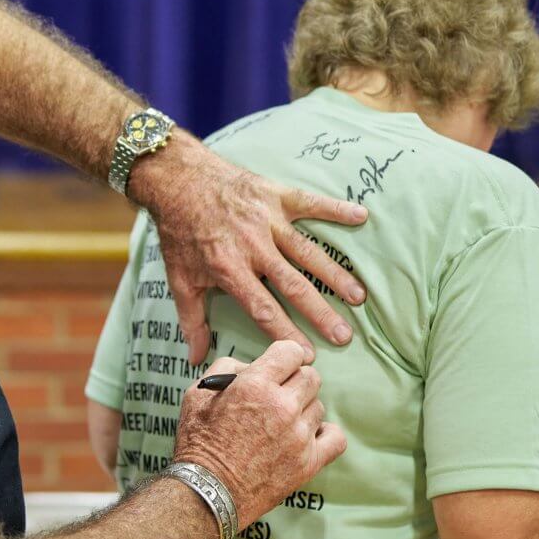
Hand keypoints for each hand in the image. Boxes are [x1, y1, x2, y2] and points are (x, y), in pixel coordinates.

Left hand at [128, 131, 367, 363]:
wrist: (177, 179)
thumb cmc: (180, 233)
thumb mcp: (179, 278)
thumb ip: (192, 320)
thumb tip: (196, 359)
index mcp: (229, 268)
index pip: (263, 308)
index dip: (286, 332)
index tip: (308, 354)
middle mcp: (252, 246)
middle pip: (293, 284)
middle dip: (320, 312)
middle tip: (344, 335)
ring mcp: (266, 218)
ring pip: (307, 251)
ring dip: (335, 274)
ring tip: (359, 296)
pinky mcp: (274, 195)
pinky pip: (309, 202)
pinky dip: (335, 208)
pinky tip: (361, 216)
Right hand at [171, 341, 345, 525]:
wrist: (207, 492)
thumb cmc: (199, 443)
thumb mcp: (197, 394)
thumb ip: (227, 368)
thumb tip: (252, 365)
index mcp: (254, 385)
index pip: (291, 352)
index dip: (285, 357)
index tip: (280, 366)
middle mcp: (281, 406)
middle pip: (311, 376)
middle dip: (295, 381)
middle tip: (279, 395)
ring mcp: (298, 435)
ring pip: (319, 406)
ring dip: (303, 410)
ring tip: (282, 423)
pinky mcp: (308, 462)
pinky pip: (335, 437)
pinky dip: (325, 434)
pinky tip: (308, 435)